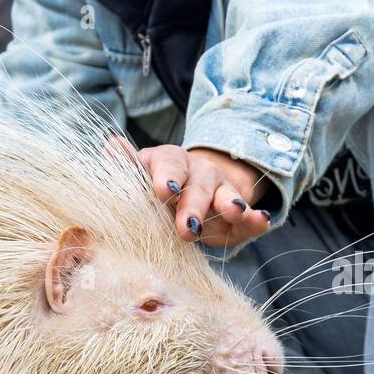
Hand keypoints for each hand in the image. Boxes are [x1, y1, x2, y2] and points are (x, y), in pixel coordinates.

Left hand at [136, 145, 271, 247]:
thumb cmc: (155, 194)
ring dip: (230, 204)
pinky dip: (255, 220)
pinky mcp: (237, 216)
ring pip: (226, 196)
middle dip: (194, 205)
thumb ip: (128, 168)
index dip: (167, 176)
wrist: (187, 201)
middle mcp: (198, 174)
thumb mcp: (140, 180)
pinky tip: (261, 221)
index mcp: (170, 164)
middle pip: (198, 185)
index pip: (169, 164)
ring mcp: (221, 192)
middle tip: (187, 227)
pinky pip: (248, 217)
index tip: (164, 190)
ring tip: (233, 211)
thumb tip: (112, 146)